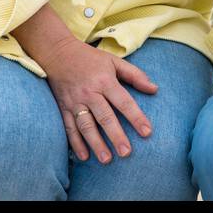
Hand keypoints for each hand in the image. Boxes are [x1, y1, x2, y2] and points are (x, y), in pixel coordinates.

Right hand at [42, 37, 157, 163]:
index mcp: (105, 81)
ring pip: (86, 126)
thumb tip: (154, 89)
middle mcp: (90, 93)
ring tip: (107, 159)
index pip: (124, 101)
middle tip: (126, 153)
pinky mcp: (63, 108)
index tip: (147, 132)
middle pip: (105, 117)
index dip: (136, 117)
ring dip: (96, 143)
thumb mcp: (114, 61)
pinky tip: (84, 156)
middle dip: (116, 136)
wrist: (58, 53)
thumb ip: (135, 75)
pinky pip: (69, 128)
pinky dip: (76, 143)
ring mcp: (75, 102)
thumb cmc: (90, 58)